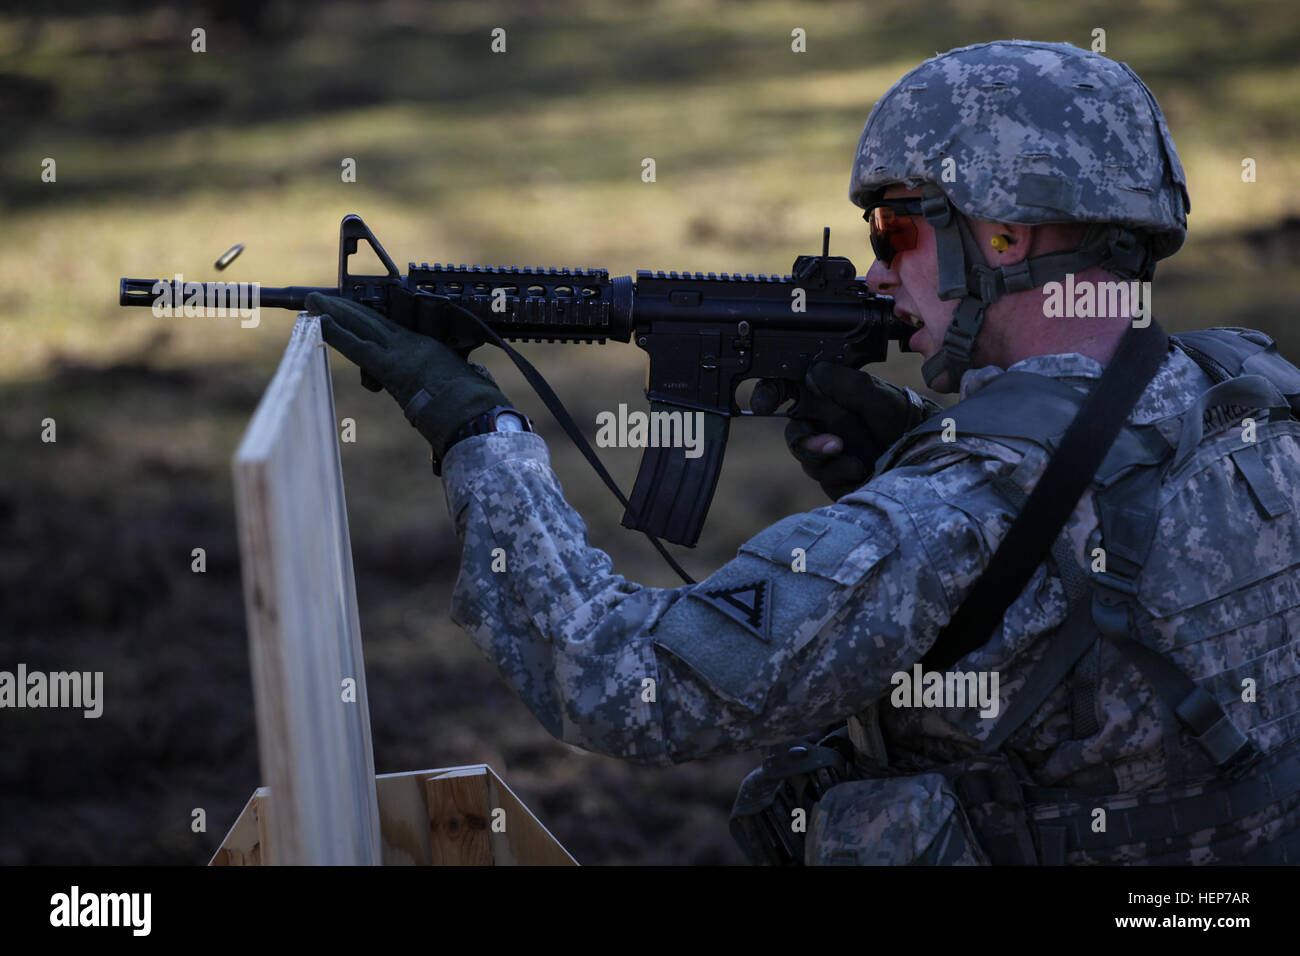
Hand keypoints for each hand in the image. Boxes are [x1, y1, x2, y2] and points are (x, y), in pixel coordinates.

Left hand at [305, 293, 508, 457]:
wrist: (473, 411)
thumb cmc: (473, 404)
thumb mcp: (462, 384)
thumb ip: (453, 379)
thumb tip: (466, 381)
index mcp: (426, 349)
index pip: (388, 329)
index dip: (366, 317)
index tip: (351, 309)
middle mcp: (410, 345)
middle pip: (371, 321)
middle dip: (345, 309)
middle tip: (321, 299)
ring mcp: (400, 352)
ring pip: (362, 325)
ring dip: (335, 312)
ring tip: (313, 303)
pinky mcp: (390, 365)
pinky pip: (358, 346)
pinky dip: (337, 332)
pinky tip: (318, 321)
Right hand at [784, 363, 940, 499]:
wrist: (928, 453)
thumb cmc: (903, 417)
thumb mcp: (878, 396)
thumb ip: (847, 385)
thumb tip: (814, 373)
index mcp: (827, 395)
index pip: (788, 391)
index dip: (769, 393)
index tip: (764, 402)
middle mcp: (824, 422)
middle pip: (794, 432)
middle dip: (805, 442)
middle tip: (831, 445)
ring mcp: (828, 451)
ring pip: (807, 459)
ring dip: (828, 461)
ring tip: (856, 462)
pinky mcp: (836, 477)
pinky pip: (825, 479)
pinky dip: (841, 475)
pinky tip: (862, 471)